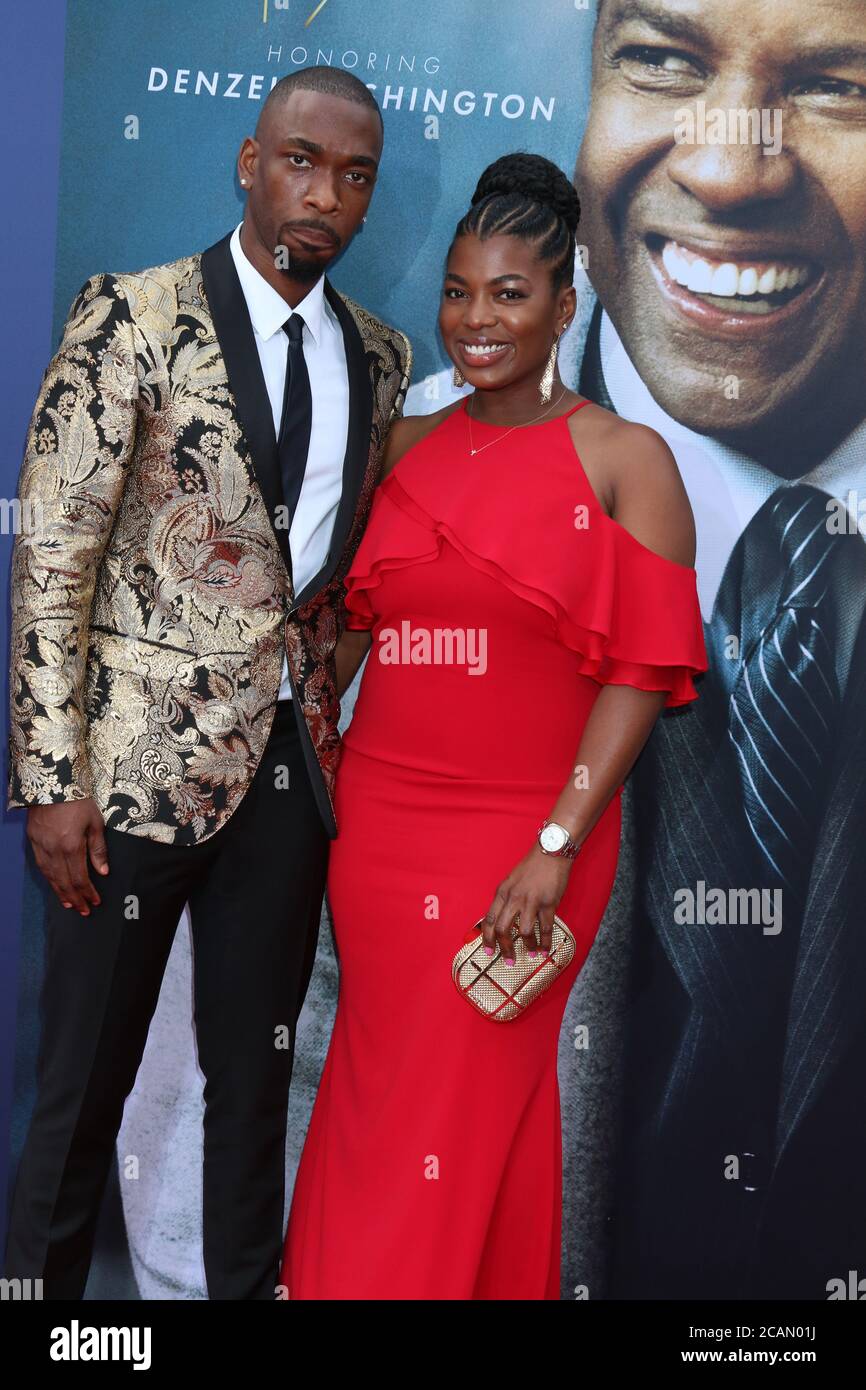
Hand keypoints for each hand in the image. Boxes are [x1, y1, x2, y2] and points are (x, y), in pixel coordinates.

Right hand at [26, 799, 109, 916]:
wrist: (53, 782)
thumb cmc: (78, 800)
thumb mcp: (95, 822)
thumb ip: (98, 849)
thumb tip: (103, 872)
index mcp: (72, 846)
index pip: (80, 878)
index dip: (88, 893)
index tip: (96, 902)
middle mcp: (54, 850)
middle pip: (64, 882)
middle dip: (75, 898)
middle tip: (83, 911)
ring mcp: (41, 846)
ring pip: (50, 876)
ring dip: (60, 892)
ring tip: (69, 904)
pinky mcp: (33, 840)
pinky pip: (41, 866)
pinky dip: (49, 879)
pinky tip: (55, 884)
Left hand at [483, 844, 573, 962]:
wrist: (551, 852)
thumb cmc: (532, 866)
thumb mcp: (511, 880)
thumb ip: (507, 898)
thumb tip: (504, 919)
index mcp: (502, 892)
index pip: (490, 919)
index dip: (487, 938)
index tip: (488, 950)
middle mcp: (514, 898)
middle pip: (503, 929)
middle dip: (504, 948)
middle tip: (509, 960)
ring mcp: (531, 901)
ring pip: (524, 932)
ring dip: (527, 946)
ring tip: (531, 954)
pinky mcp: (548, 903)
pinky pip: (545, 928)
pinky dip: (545, 942)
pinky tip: (545, 949)